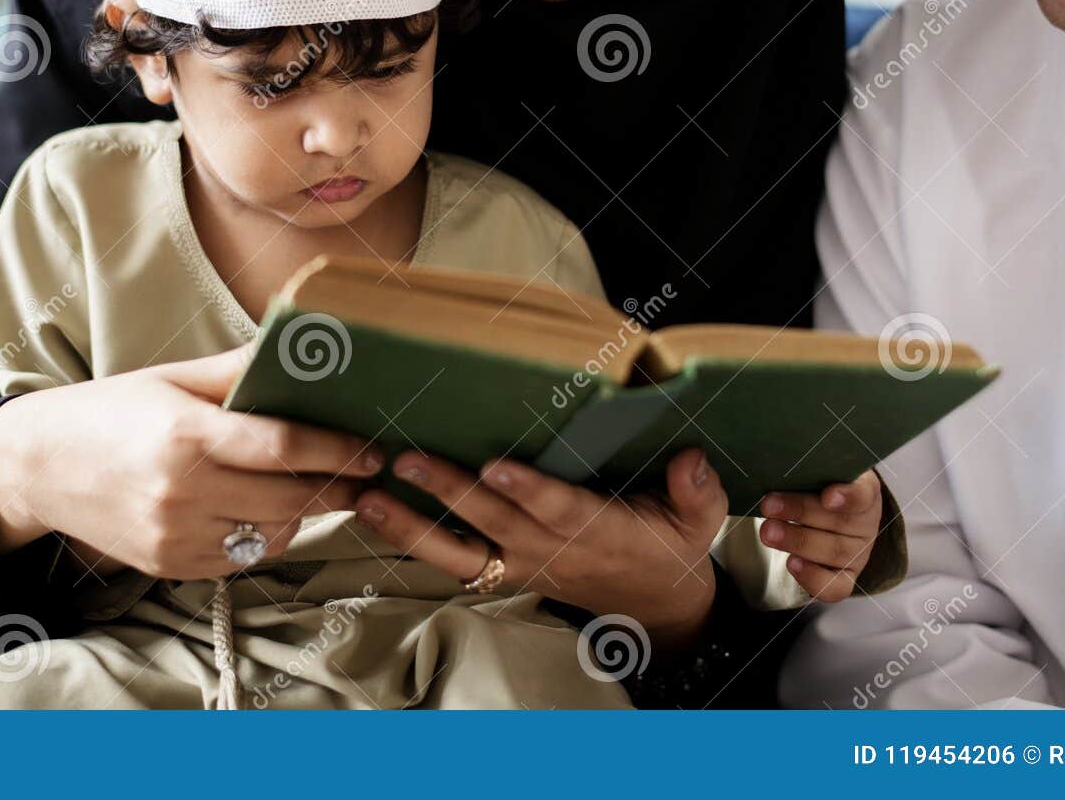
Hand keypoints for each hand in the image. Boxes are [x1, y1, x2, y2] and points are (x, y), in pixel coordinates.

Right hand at [0, 345, 383, 579]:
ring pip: (272, 535)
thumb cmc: (113, 410)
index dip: (339, 450)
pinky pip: (241, 558)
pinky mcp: (169, 565)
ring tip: (320, 489)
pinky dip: (264, 538)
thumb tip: (302, 345)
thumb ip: (240, 368)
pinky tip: (267, 512)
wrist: (38, 466)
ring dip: (304, 515)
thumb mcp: (174, 378)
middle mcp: (182, 490)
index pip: (285, 447)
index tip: (374, 448)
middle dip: (339, 487)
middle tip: (371, 475)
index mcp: (187, 434)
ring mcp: (175, 535)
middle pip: (291, 498)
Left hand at [352, 446, 728, 655]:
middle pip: (492, 522)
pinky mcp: (503, 571)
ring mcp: (520, 564)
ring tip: (366, 497)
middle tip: (407, 459)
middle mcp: (550, 550)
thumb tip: (692, 459)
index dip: (527, 490)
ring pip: (458, 552)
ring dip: (410, 526)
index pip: (557, 508)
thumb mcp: (697, 522)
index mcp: (598, 530)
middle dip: (447, 491)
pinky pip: (453, 563)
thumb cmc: (670, 547)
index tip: (495, 465)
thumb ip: (696, 491)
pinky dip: (412, 543)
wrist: (653, 606)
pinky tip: (374, 516)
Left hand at [757, 470, 882, 602]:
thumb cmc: (817, 484)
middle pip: (841, 521)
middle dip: (801, 513)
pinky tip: (791, 564)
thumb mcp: (817, 468)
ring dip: (798, 541)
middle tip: (768, 505)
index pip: (863, 493)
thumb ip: (807, 465)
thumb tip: (777, 457)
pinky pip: (835, 587)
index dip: (847, 496)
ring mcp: (858, 553)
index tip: (827, 496)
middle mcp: (866, 523)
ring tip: (767, 532)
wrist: (825, 512)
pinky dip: (813, 577)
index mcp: (865, 489)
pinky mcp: (845, 577)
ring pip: (835, 551)